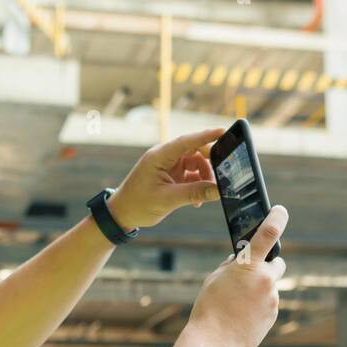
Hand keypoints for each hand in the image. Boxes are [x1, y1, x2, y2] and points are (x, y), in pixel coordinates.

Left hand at [105, 127, 225, 229]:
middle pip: (195, 150)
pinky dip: (197, 185)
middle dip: (209, 163)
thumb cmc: (138, 204)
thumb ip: (194, 193)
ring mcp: (168, 165)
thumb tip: (218, 190)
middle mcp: (165, 157)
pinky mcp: (171, 175)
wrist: (122, 214)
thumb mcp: (167, 200)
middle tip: (222, 175)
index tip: (224, 131)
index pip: (187, 141)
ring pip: (195, 163)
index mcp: (159, 156)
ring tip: (205, 195)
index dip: (206, 136)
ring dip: (204, 178)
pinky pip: (191, 175)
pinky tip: (197, 201)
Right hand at [186, 205, 287, 346]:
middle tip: (252, 273)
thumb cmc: (209, 308)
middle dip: (267, 265)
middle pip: (277, 262)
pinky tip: (243, 315)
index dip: (277, 217)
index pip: (269, 233)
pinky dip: (259, 306)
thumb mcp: (215, 279)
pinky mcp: (273, 314)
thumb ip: (232, 266)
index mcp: (248, 265)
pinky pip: (269, 303)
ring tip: (239, 304)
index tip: (281, 211)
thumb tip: (241, 261)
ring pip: (270, 286)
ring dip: (259, 289)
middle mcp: (265, 279)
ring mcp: (272, 298)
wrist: (214, 342)